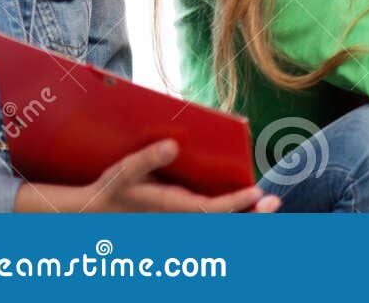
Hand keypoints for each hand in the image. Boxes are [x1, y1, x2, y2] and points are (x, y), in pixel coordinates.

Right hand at [36, 140, 280, 212]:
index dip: (235, 203)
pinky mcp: (178, 222)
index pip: (210, 210)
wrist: (93, 215)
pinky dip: (230, 215)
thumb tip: (172, 145)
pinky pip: (210, 222)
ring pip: (218, 225)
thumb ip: (147, 160)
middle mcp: (179, 220)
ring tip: (268, 204)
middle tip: (275, 202)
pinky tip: (246, 205)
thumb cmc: (111, 190)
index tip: (256, 193)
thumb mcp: (124, 172)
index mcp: (170, 209)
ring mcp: (180, 224)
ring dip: (244, 216)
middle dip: (249, 215)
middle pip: (221, 223)